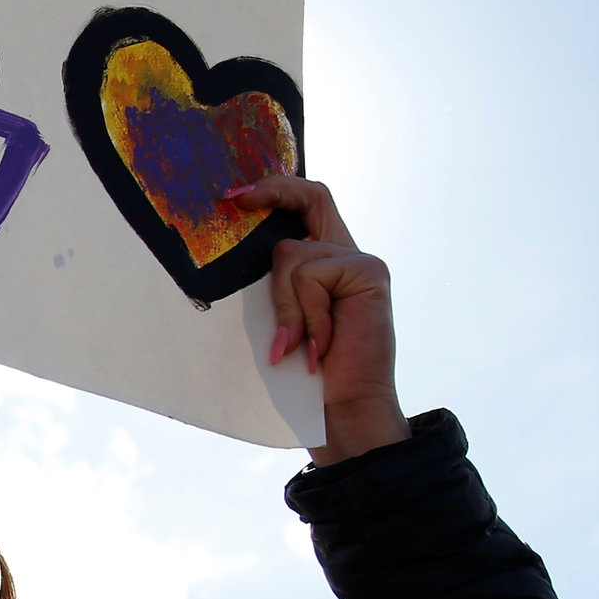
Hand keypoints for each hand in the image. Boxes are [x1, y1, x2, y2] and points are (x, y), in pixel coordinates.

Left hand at [226, 175, 403, 464]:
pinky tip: (316, 349)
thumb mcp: (284, 319)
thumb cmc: (308, 373)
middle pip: (314, 197)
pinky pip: (311, 277)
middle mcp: (347, 253)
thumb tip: (230, 256)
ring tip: (296, 345)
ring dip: (284, 304)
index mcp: (328, 261)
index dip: (276, 190)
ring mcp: (361, 262)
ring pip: (293, 256)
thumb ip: (276, 286)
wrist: (346, 408)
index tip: (234, 197)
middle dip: (272, 192)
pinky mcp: (368, 274)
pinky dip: (305, 316)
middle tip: (234, 201)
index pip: (309, 204)